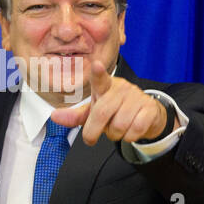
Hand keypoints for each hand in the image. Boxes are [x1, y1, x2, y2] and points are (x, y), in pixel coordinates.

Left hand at [50, 61, 168, 144]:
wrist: (148, 115)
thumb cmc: (117, 110)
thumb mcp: (95, 111)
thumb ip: (76, 115)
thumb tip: (54, 116)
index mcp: (105, 87)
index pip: (100, 79)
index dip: (98, 73)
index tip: (97, 65)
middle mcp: (121, 88)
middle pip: (102, 112)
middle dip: (93, 131)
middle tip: (92, 138)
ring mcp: (137, 97)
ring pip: (119, 126)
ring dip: (114, 135)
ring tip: (117, 129)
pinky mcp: (150, 108)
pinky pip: (135, 130)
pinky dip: (129, 137)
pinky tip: (130, 130)